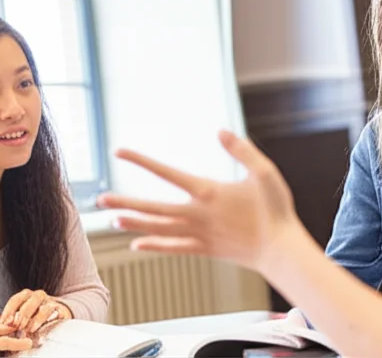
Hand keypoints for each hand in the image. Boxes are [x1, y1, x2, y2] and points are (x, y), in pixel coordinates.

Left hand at [0, 289, 72, 333]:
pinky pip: (53, 312)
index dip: (8, 311)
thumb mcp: (20, 315)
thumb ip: (8, 317)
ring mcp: (50, 302)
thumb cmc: (34, 316)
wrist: (56, 316)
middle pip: (28, 300)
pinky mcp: (60, 309)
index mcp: (26, 296)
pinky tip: (39, 327)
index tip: (3, 322)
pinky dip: (46, 320)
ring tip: (27, 328)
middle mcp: (37, 296)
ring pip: (42, 306)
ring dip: (34, 318)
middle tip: (15, 325)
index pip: (15, 300)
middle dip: (21, 314)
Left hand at [96, 131, 301, 269]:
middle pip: (155, 208)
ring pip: (160, 229)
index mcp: (210, 193)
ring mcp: (200, 234)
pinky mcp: (205, 249)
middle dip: (127, 202)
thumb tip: (221, 132)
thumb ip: (242, 151)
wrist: (280, 250)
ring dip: (135, 224)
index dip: (142, 162)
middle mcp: (199, 215)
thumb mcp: (265, 173)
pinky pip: (174, 248)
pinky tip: (137, 243)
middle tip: (101, 198)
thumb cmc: (275, 210)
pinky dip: (154, 245)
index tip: (120, 153)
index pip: (168, 174)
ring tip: (113, 219)